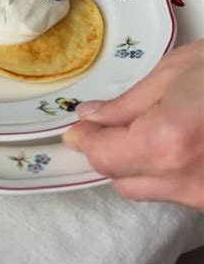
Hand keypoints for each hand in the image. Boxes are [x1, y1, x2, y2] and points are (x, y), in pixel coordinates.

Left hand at [63, 42, 203, 209]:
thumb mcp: (174, 72)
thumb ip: (127, 103)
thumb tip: (90, 118)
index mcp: (165, 143)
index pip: (104, 157)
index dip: (85, 140)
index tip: (78, 127)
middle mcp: (184, 180)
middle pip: (123, 182)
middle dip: (110, 154)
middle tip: (109, 123)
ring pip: (152, 190)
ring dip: (141, 163)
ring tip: (156, 125)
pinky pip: (181, 191)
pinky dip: (171, 170)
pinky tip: (184, 138)